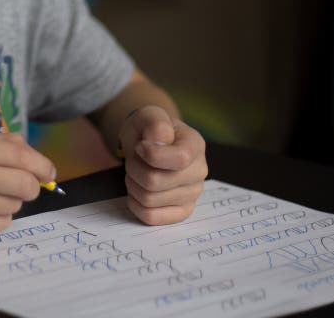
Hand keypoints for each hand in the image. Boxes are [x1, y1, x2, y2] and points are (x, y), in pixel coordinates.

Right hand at [0, 133, 56, 242]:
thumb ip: (0, 144)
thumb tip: (37, 158)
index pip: (21, 156)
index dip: (42, 165)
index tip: (49, 172)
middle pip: (25, 184)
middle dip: (31, 187)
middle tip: (23, 187)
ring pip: (15, 205)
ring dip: (9, 201)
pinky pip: (2, 224)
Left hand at [119, 105, 206, 224]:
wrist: (147, 143)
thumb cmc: (149, 130)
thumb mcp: (149, 115)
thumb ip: (156, 124)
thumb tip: (160, 141)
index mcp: (195, 144)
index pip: (179, 158)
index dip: (152, 154)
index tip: (140, 146)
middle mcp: (199, 171)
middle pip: (155, 181)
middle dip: (134, 168)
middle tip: (134, 159)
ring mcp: (193, 194)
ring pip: (149, 199)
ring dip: (133, 184)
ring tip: (136, 172)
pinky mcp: (182, 211)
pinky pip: (152, 217)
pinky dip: (136, 205)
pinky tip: (137, 191)